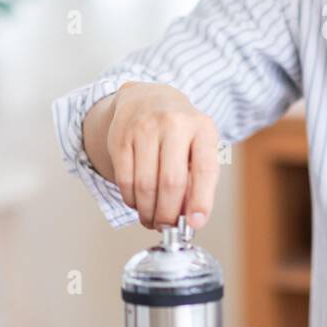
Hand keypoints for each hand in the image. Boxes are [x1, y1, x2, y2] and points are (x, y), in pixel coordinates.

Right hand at [106, 81, 219, 229]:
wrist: (146, 99)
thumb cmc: (179, 131)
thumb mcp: (199, 145)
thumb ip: (200, 179)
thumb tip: (191, 219)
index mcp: (202, 128)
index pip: (205, 169)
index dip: (201, 201)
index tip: (195, 224)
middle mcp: (174, 124)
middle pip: (171, 182)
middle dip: (169, 214)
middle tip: (167, 227)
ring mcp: (144, 128)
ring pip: (145, 185)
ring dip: (148, 211)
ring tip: (152, 219)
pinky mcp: (120, 137)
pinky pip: (125, 180)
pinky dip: (131, 200)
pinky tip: (138, 203)